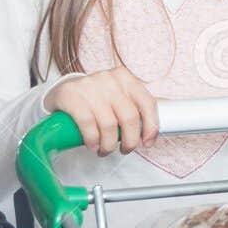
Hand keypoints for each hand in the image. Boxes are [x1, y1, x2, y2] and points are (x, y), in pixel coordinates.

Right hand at [44, 68, 158, 155]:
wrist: (63, 92)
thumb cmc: (96, 98)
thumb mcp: (118, 97)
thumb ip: (136, 106)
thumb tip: (164, 122)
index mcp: (126, 78)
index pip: (147, 103)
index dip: (151, 127)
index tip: (148, 142)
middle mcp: (110, 79)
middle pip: (130, 118)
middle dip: (129, 141)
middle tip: (125, 149)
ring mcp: (90, 86)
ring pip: (109, 125)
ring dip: (108, 145)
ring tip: (104, 149)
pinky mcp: (72, 96)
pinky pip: (88, 125)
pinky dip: (93, 141)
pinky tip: (92, 145)